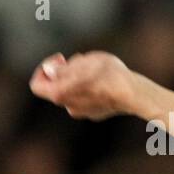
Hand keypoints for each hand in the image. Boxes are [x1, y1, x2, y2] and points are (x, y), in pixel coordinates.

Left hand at [29, 52, 143, 120]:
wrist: (136, 94)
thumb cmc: (109, 76)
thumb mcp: (82, 63)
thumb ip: (62, 68)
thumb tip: (51, 71)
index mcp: (59, 95)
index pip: (37, 84)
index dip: (44, 69)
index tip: (61, 59)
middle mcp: (69, 107)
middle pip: (57, 87)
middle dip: (65, 72)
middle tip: (80, 60)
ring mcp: (85, 112)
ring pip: (73, 92)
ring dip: (79, 79)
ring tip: (95, 68)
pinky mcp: (98, 114)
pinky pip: (87, 99)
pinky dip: (90, 88)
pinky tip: (106, 80)